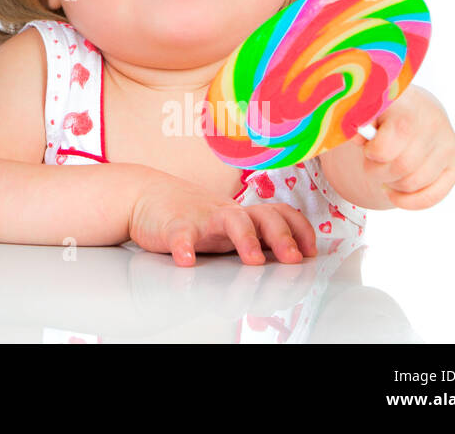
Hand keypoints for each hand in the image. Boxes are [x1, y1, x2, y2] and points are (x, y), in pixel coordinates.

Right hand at [129, 177, 316, 267]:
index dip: (299, 230)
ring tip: (252, 260)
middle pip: (262, 215)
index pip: (279, 214)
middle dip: (282, 236)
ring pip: (230, 220)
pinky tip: (187, 260)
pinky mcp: (173, 225)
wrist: (144, 194)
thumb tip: (291, 255)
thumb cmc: (191, 213)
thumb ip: (253, 233)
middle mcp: (227, 213)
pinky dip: (185, 247)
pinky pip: (181, 234)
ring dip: (245, 239)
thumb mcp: (226, 222)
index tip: (310, 252)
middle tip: (292, 259)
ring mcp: (202, 218)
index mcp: (241, 215)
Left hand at [359, 88, 454, 208]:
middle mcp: (433, 125)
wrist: (413, 108)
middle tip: (372, 162)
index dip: (372, 153)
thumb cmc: (382, 112)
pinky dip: (408, 201)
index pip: (385, 148)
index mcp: (406, 108)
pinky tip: (393, 192)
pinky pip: (432, 197)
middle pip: (400, 168)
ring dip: (391, 183)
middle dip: (377, 171)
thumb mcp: (365, 110)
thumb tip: (358, 137)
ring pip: (413, 184)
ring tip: (385, 170)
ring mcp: (447, 145)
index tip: (368, 147)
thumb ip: (356, 123)